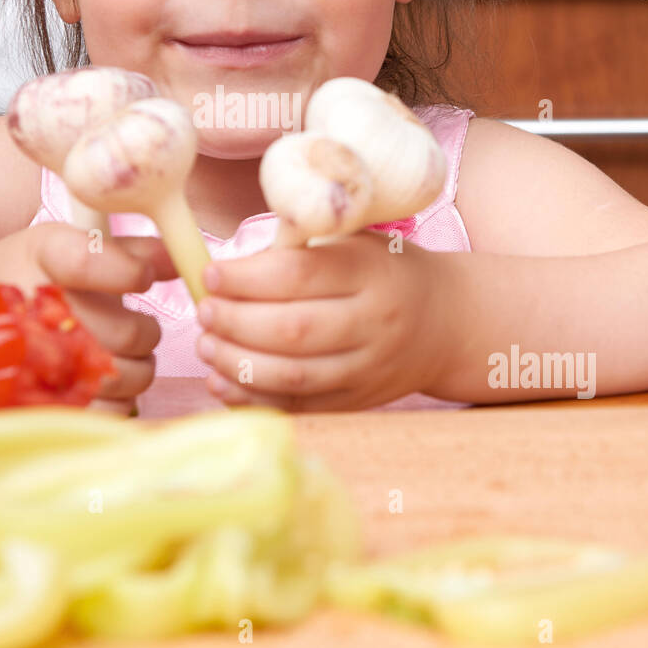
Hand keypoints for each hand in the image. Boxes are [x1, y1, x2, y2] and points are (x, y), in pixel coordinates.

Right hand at [0, 223, 177, 414]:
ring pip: (131, 376)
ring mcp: (36, 364)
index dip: (132, 272)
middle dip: (144, 331)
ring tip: (109, 354)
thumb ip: (126, 250)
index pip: (94, 262)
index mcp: (41, 257)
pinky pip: (111, 410)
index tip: (141, 277)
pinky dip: (114, 398)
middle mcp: (35, 310)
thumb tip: (181, 259)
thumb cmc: (19, 281)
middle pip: (131, 334)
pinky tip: (92, 380)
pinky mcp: (40, 406)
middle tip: (130, 327)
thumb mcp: (59, 247)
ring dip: (136, 367)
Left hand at [193, 232, 457, 410]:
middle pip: (293, 330)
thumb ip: (302, 247)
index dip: (246, 277)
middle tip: (203, 312)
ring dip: (238, 364)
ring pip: (294, 376)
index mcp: (370, 271)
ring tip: (206, 345)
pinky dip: (254, 399)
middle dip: (235, 322)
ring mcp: (368, 368)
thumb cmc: (383, 270)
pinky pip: (300, 407)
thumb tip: (229, 266)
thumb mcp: (354, 241)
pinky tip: (222, 382)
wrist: (444, 321)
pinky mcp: (359, 402)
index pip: (299, 275)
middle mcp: (374, 322)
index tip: (210, 274)